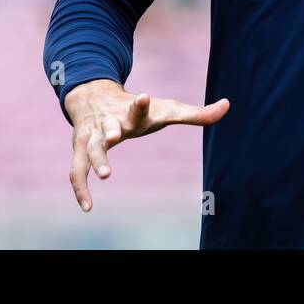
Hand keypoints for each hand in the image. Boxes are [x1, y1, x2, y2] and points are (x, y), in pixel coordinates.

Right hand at [64, 79, 228, 212]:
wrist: (95, 96)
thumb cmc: (140, 107)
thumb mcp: (167, 109)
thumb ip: (196, 113)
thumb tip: (228, 105)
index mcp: (133, 112)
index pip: (137, 108)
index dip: (141, 104)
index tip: (145, 96)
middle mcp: (110, 122)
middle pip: (108, 126)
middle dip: (110, 130)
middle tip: (115, 135)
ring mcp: (92, 135)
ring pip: (89, 148)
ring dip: (96, 159)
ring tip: (106, 175)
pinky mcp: (79, 148)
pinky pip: (75, 170)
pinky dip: (79, 188)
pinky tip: (87, 208)